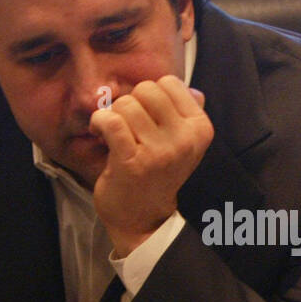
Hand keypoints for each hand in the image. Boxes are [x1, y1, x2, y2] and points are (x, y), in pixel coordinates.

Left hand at [89, 75, 212, 255]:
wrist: (143, 218)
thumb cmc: (157, 173)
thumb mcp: (182, 143)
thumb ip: (186, 113)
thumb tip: (192, 89)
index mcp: (200, 129)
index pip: (170, 83)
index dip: (150, 96)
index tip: (145, 117)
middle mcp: (185, 139)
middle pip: (147, 90)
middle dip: (131, 103)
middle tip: (128, 126)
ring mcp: (160, 152)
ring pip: (126, 104)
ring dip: (113, 115)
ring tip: (115, 135)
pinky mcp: (132, 162)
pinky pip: (111, 120)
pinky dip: (99, 122)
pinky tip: (99, 133)